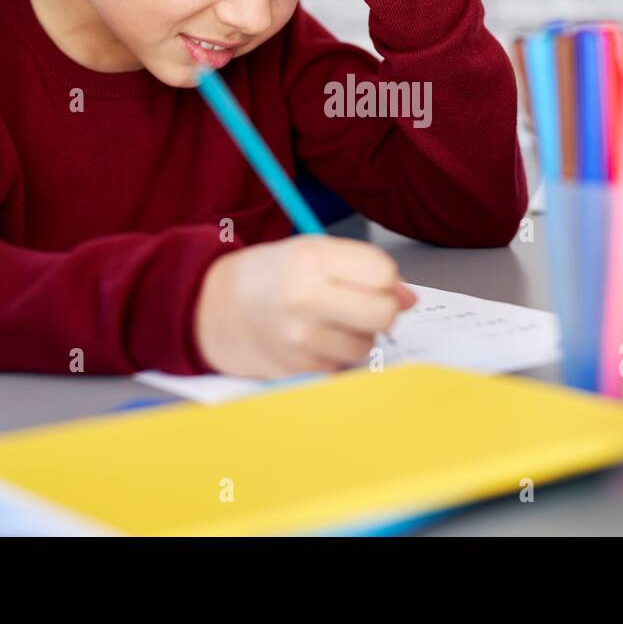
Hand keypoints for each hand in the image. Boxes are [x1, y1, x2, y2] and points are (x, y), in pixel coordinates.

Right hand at [195, 235, 417, 378]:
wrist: (213, 310)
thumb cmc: (270, 276)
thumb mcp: (312, 252)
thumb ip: (364, 267)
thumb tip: (410, 298)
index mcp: (310, 260)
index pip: (382, 272)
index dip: (383, 277)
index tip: (367, 277)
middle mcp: (305, 300)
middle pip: (384, 313)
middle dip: (382, 309)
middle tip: (361, 303)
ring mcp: (300, 341)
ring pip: (366, 344)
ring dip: (358, 334)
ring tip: (329, 320)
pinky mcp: (297, 370)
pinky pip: (342, 366)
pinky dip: (336, 354)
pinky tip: (314, 340)